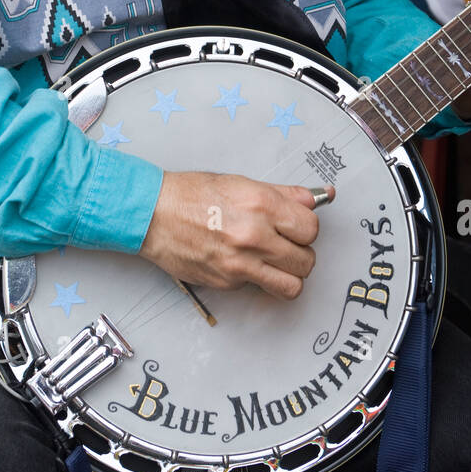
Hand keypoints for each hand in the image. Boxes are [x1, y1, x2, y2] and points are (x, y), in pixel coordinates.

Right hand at [140, 172, 333, 299]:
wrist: (153, 214)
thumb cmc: (192, 195)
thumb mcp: (242, 183)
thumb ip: (284, 194)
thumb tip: (316, 198)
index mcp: (261, 204)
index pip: (311, 228)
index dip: (307, 229)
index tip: (299, 228)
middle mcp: (254, 235)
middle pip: (307, 260)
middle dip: (301, 254)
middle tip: (288, 246)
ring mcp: (240, 263)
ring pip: (292, 286)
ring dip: (289, 276)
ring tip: (277, 264)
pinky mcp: (227, 282)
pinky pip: (259, 288)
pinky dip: (257, 279)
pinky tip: (244, 262)